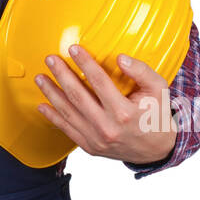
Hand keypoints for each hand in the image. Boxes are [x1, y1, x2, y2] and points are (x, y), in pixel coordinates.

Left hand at [35, 45, 176, 164]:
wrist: (156, 150)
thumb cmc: (155, 115)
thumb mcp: (159, 90)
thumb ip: (142, 72)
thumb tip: (120, 58)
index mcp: (124, 112)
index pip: (100, 82)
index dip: (85, 63)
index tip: (73, 49)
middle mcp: (108, 127)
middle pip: (78, 96)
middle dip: (61, 75)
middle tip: (50, 59)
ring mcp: (96, 139)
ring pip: (68, 113)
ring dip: (52, 93)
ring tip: (40, 78)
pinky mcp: (90, 147)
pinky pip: (67, 130)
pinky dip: (53, 117)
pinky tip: (42, 105)